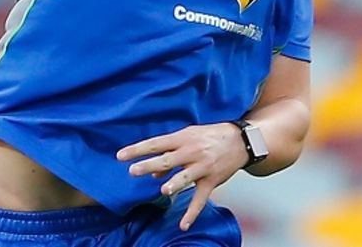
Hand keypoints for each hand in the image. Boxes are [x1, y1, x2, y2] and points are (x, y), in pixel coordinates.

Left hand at [117, 122, 247, 230]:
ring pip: (185, 177)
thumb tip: (153, 174)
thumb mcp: (189, 137)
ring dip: (174, 183)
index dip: (137, 149)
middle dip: (150, 165)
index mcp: (182, 138)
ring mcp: (202, 167)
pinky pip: (200, 199)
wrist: (240, 140)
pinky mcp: (212, 181)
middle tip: (133, 171)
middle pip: (167, 160)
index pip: (155, 143)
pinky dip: (192, 213)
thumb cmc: (209, 136)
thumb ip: (170, 153)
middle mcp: (191, 152)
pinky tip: (183, 225)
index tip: (120, 156)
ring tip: (163, 190)